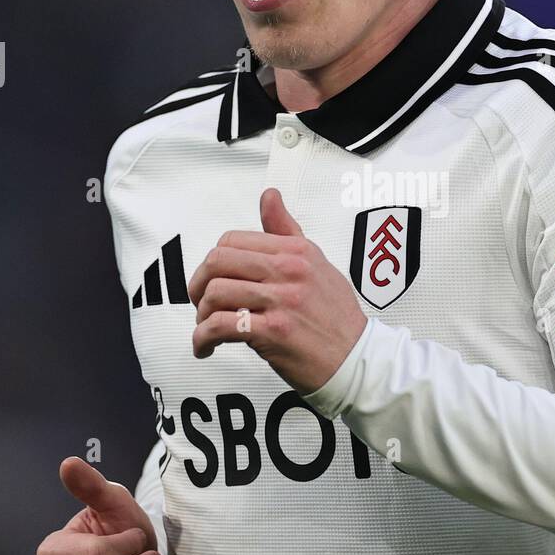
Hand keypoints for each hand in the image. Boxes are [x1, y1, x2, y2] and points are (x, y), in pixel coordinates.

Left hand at [188, 187, 367, 392]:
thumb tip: (269, 196)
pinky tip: (206, 347)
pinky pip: (220, 326)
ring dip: (202, 315)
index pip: (233, 240)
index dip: (214, 262)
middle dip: (199, 284)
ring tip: (207, 328)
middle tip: (202, 303)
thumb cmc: (336, 316)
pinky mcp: (274, 332)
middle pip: (217, 261)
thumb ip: (286, 231)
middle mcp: (289, 271)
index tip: (214, 280)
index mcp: (296, 251)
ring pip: (215, 293)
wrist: (356, 359)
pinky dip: (203, 339)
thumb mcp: (317, 263)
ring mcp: (282, 300)